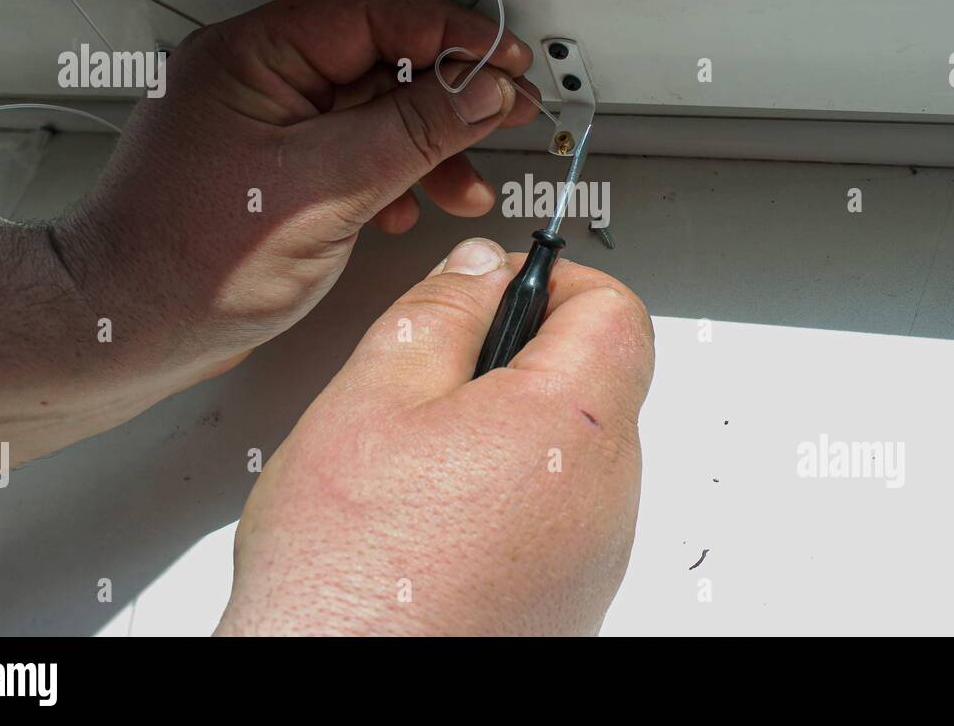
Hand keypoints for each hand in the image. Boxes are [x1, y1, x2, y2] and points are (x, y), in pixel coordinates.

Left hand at [55, 0, 537, 384]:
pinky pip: (352, 156)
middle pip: (381, 64)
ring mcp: (268, 128)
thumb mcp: (323, 188)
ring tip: (467, 185)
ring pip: (373, 115)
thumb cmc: (186, 262)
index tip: (507, 63)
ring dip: (427, 149)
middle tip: (509, 113)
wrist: (127, 329)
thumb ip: (410, 132)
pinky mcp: (278, 173)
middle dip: (449, 98)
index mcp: (254, 55)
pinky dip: (391, 180)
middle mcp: (260, 81)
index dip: (453, 38)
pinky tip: (407, 211)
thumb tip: (478, 91)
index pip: (377, 17)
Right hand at [216, 237, 655, 635]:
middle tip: (440, 377)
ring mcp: (595, 554)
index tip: (502, 288)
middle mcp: (606, 496)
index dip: (556, 281)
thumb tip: (480, 269)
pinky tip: (438, 514)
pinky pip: (560, 509)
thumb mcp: (371, 398)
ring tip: (424, 459)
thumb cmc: (348, 574)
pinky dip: (511, 489)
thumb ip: (439, 313)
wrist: (338, 688)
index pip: (615, 310)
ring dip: (512, 426)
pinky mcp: (572, 595)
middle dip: (524, 356)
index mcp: (571, 429)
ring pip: (575, 446)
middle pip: (598, 379)